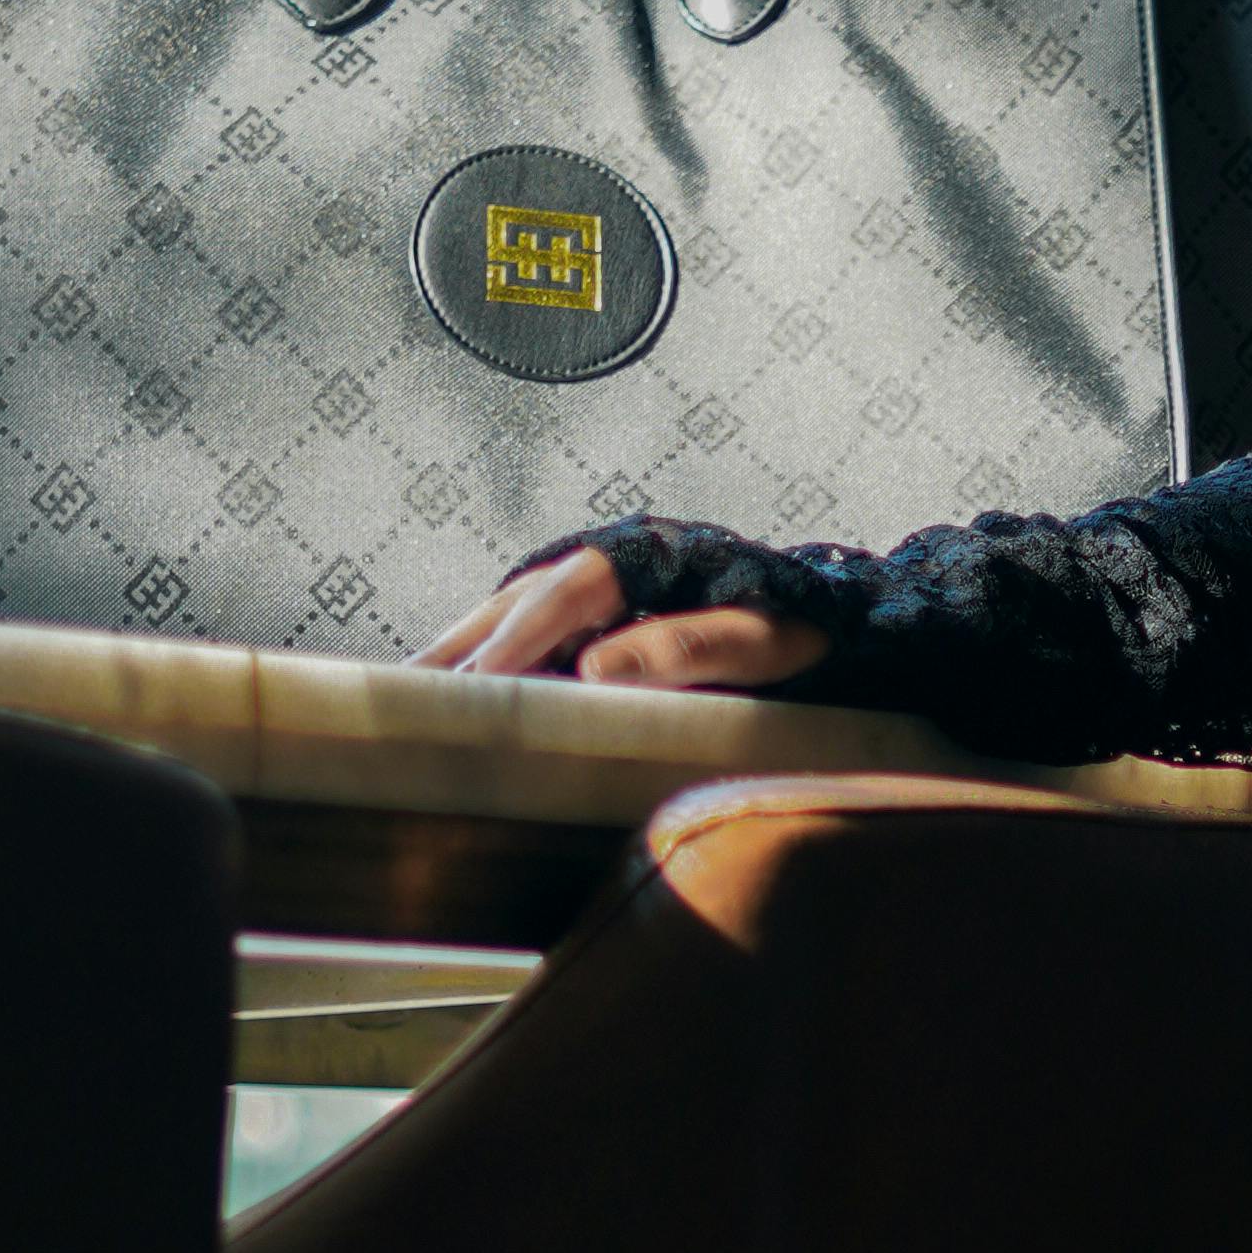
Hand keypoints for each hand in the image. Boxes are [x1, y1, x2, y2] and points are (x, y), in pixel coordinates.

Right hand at [422, 547, 830, 694]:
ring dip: (466, 648)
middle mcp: (617, 561)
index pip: (566, 594)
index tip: (482, 683)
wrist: (839, 618)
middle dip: (469, 645)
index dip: (519, 638)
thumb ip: (690, 648)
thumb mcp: (764, 641)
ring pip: (516, 610)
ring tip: (412, 691)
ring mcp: (607, 583)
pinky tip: (461, 687)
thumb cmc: (805, 628)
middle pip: (523, 598)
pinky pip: (534, 628)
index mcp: (650, 556)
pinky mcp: (605, 611)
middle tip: (417, 696)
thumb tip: (598, 668)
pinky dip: (492, 654)